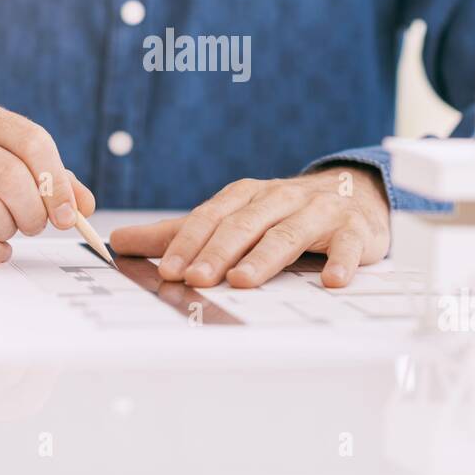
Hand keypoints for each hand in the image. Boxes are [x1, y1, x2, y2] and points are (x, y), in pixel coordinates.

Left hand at [110, 167, 389, 288]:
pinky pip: (347, 245)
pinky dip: (341, 261)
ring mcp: (319, 212)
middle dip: (219, 251)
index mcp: (247, 196)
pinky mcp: (354, 230)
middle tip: (196, 279)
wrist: (354, 192)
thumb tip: (119, 241)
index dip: (189, 242)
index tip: (168, 269)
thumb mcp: (232, 216)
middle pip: (245, 224)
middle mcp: (280, 198)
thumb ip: (179, 232)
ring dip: (266, 257)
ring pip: (289, 233)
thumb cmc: (283, 212)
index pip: (212, 217)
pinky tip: (331, 281)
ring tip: (244, 281)